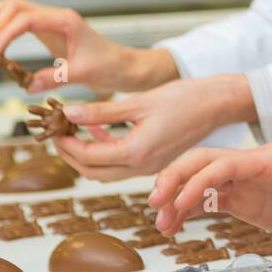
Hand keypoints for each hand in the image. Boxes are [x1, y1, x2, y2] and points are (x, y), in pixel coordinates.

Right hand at [0, 0, 175, 93]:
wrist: (124, 67)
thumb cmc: (110, 66)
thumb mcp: (83, 74)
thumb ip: (55, 78)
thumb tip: (27, 86)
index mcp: (65, 21)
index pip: (26, 18)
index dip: (6, 32)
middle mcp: (56, 17)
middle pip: (14, 4)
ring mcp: (51, 22)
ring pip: (14, 9)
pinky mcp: (49, 32)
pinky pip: (20, 22)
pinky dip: (5, 28)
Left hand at [49, 75, 252, 180]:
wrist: (217, 104)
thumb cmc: (183, 99)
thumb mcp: (139, 102)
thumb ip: (102, 111)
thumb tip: (69, 113)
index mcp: (137, 152)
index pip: (88, 155)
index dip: (66, 142)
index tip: (54, 126)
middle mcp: (143, 167)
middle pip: (93, 171)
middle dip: (70, 154)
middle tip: (57, 132)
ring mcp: (150, 168)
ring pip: (106, 172)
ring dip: (86, 155)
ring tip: (72, 131)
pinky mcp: (155, 162)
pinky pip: (121, 165)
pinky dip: (104, 152)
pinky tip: (98, 130)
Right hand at [148, 140, 271, 237]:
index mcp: (270, 159)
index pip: (226, 162)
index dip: (200, 180)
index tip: (180, 201)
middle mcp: (253, 165)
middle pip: (204, 162)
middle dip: (176, 178)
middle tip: (155, 202)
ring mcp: (246, 181)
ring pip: (201, 180)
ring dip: (177, 198)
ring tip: (161, 224)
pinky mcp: (243, 198)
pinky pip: (209, 199)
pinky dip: (188, 210)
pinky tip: (174, 225)